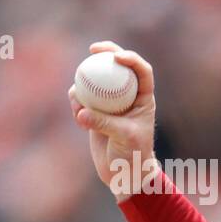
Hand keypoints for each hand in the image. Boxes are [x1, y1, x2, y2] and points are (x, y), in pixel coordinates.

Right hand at [67, 42, 157, 202]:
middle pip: (118, 67)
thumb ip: (103, 123)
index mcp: (144, 99)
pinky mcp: (94, 111)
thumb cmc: (132, 155)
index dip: (132, 59)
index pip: (142, 72)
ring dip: (84, 86)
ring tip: (80, 105)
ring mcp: (110, 102)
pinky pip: (81, 98)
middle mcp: (127, 96)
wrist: (123, 172)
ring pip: (95, 81)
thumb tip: (81, 111)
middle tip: (93, 49)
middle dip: (106, 53)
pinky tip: (79, 119)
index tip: (116, 56)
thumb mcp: (123, 138)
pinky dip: (76, 104)